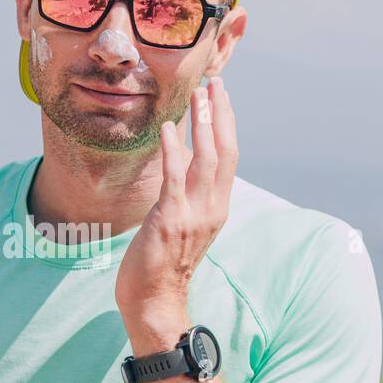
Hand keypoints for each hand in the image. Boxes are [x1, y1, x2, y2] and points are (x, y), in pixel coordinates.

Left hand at [115, 77, 236, 338]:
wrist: (154, 301)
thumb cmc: (162, 263)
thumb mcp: (181, 220)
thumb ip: (185, 189)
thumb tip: (180, 153)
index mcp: (217, 207)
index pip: (229, 156)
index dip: (226, 123)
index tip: (221, 94)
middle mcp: (212, 208)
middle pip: (224, 151)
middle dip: (221, 114)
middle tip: (214, 82)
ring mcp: (193, 215)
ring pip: (206, 160)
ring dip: (202, 124)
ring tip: (198, 94)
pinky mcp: (169, 220)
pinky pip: (174, 178)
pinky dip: (172, 150)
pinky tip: (166, 128)